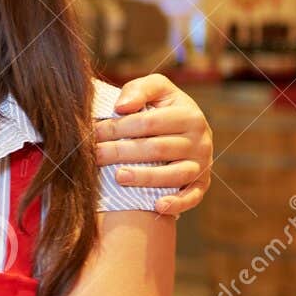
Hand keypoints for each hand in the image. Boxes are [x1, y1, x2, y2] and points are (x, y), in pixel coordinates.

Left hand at [95, 74, 211, 216]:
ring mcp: (201, 164)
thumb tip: (122, 107)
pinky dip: (177, 203)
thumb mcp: (156, 89)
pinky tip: (157, 206)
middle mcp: (200, 140)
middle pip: (157, 149)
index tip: (93, 133)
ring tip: (118, 177)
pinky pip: (192, 196)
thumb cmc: (162, 107)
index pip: (149, 123)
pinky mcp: (201, 184)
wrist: (186, 128)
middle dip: (122, 153)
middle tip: (95, 156)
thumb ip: (139, 90)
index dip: (118, 127)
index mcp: (189, 115)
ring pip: (174, 174)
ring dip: (145, 178)